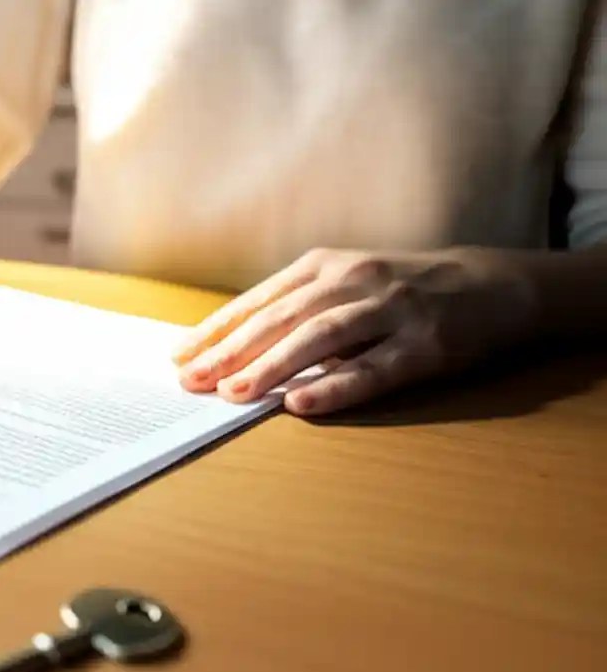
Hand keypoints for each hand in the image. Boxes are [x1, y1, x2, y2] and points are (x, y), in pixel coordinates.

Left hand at [173, 247, 538, 415]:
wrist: (493, 283)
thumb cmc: (400, 289)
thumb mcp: (344, 283)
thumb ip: (295, 308)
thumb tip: (230, 347)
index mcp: (323, 266)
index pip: (258, 302)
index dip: (216, 330)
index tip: (178, 356)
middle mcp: (353, 282)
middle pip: (280, 319)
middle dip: (230, 351)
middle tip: (191, 380)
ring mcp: (391, 312)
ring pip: (320, 338)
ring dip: (272, 366)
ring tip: (233, 393)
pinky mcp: (426, 346)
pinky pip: (374, 369)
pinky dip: (335, 387)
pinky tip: (301, 404)